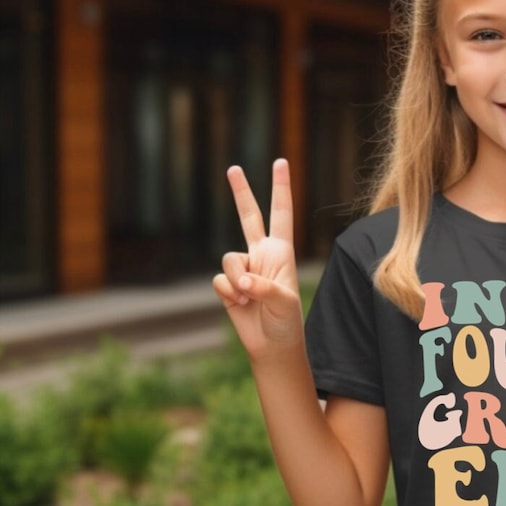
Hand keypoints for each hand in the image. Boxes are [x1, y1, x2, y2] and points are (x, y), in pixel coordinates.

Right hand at [213, 158, 302, 357]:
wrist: (272, 344)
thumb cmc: (286, 321)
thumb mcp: (284, 303)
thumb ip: (264, 288)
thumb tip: (242, 281)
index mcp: (281, 252)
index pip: (281, 213)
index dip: (281, 188)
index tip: (281, 162)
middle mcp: (261, 254)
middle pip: (249, 216)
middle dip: (241, 192)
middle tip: (233, 167)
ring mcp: (244, 268)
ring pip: (228, 260)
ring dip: (236, 280)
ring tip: (250, 298)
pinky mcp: (228, 284)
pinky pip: (219, 281)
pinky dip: (228, 293)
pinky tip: (241, 305)